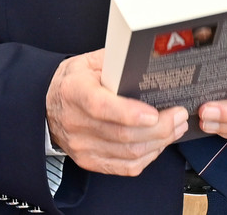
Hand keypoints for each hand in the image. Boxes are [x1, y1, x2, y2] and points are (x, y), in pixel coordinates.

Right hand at [46, 49, 187, 175]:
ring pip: (128, 153)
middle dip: (160, 127)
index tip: (154, 113)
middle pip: (123, 134)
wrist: (46, 103)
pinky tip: (160, 143)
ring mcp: (81, 146)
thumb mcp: (91, 61)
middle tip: (180, 115)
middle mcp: (75, 122)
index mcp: (75, 91)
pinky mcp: (89, 161)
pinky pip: (125, 167)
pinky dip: (148, 156)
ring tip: (177, 127)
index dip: (129, 113)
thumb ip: (117, 60)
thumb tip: (149, 59)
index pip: (101, 107)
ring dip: (160, 142)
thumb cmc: (75, 79)